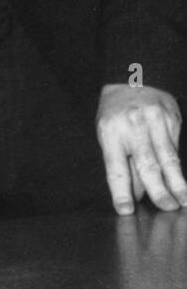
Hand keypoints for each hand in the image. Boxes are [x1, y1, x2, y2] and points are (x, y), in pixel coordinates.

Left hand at [97, 84, 186, 214]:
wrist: (133, 78)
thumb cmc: (116, 112)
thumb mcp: (108, 133)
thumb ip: (121, 161)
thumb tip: (135, 194)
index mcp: (110, 131)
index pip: (115, 167)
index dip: (121, 190)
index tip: (126, 210)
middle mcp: (132, 126)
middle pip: (146, 164)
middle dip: (157, 190)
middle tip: (166, 208)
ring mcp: (154, 122)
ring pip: (167, 158)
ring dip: (176, 183)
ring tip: (182, 202)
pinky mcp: (172, 120)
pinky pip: (175, 148)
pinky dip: (178, 167)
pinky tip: (183, 183)